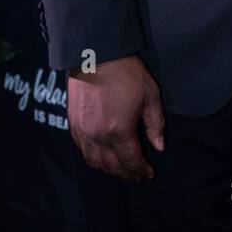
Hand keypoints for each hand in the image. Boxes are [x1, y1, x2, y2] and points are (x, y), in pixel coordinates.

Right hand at [68, 54, 165, 182]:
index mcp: (119, 131)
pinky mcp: (73, 124)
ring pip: (93, 162)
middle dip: (125, 174)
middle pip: (111, 166)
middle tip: (136, 176)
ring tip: (120, 170)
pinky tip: (101, 156)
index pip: (131, 161)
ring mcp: (83, 131)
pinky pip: (82, 150)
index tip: (149, 174)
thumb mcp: (150, 96)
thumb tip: (159, 147)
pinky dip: (92, 158)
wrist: (96, 55)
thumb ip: (155, 124)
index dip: (141, 171)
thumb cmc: (127, 73)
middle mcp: (98, 136)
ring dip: (108, 170)